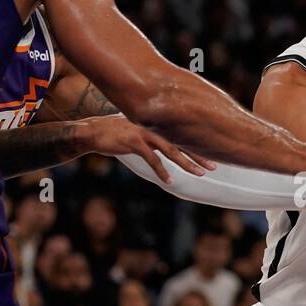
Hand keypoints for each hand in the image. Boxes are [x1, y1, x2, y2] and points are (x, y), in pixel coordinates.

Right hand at [83, 115, 214, 182]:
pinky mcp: (134, 142)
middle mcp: (154, 127)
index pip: (181, 136)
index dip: (197, 146)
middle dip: (199, 156)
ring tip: (199, 174)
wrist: (91, 132)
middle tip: (214, 167)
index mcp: (156, 125)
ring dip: (187, 163)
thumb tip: (161, 145)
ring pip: (171, 150)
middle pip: (182, 142)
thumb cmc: (113, 133)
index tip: (212, 155)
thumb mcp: (135, 132)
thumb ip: (150, 137)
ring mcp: (145, 133)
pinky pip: (152, 159)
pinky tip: (170, 181)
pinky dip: (162, 171)